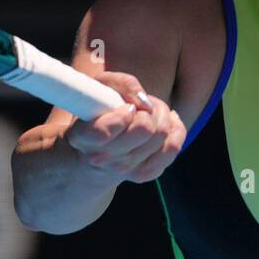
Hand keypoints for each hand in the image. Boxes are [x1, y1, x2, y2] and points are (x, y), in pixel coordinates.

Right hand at [64, 70, 185, 183]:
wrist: (98, 146)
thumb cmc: (100, 108)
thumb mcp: (102, 85)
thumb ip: (122, 84)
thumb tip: (144, 101)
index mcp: (83, 137)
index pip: (106, 131)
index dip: (123, 114)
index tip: (127, 107)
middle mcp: (102, 158)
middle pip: (145, 129)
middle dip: (149, 109)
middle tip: (141, 106)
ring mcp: (125, 170)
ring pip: (162, 135)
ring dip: (161, 116)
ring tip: (149, 114)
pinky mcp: (146, 174)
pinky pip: (173, 147)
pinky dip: (175, 129)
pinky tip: (163, 123)